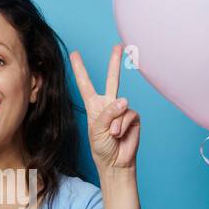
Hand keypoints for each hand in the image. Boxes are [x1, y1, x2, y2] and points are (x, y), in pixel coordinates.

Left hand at [71, 44, 139, 172]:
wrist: (115, 163)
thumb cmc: (101, 148)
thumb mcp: (96, 130)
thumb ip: (108, 113)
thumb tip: (124, 100)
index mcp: (94, 106)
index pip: (86, 84)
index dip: (80, 69)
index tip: (75, 53)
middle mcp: (108, 105)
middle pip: (112, 79)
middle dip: (114, 62)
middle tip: (118, 46)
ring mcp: (122, 110)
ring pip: (120, 105)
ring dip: (114, 123)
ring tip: (112, 135)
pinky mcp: (133, 117)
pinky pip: (129, 114)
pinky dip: (123, 125)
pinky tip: (120, 134)